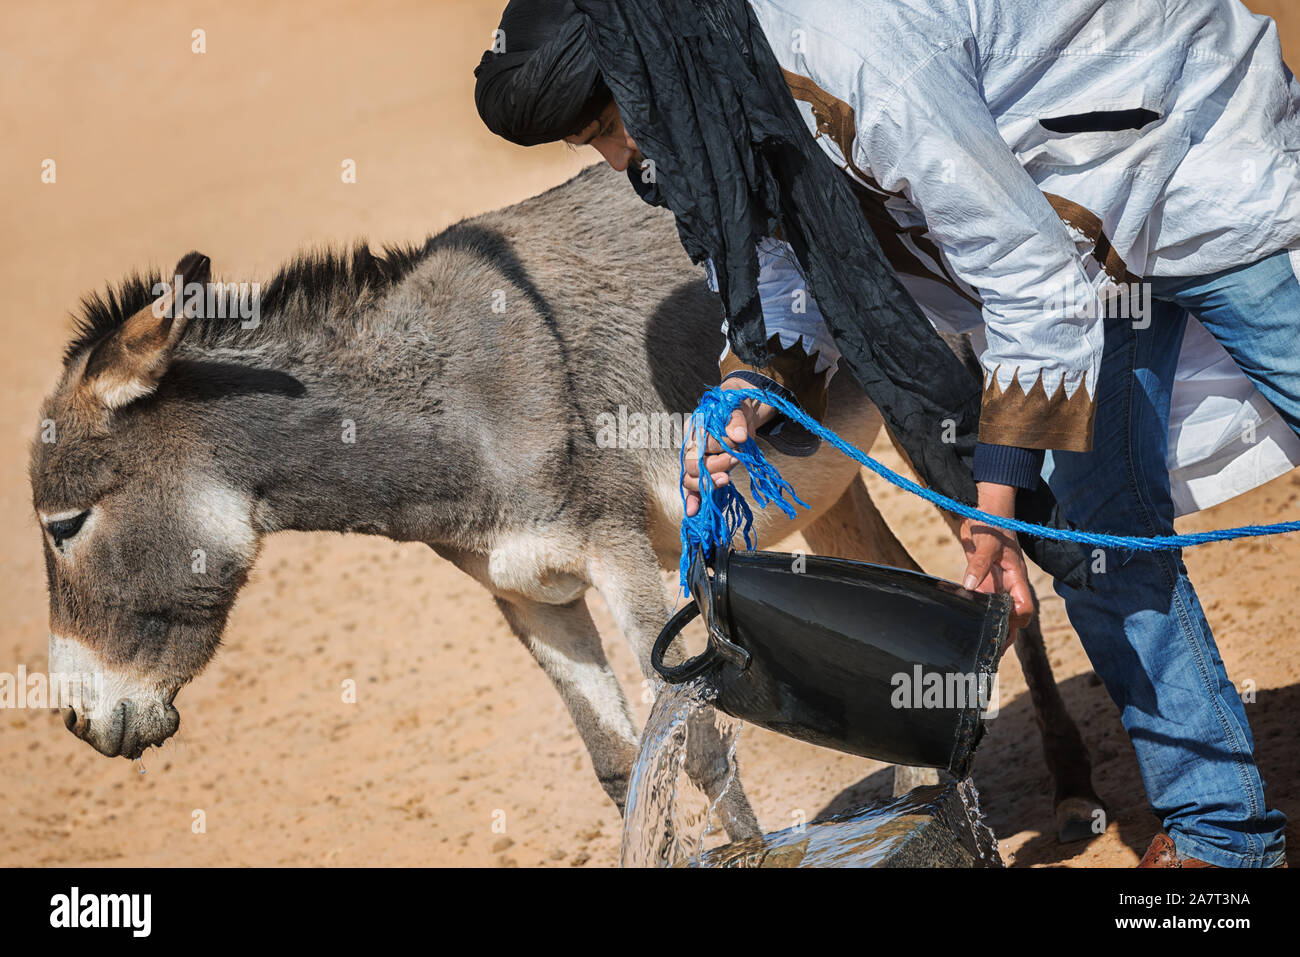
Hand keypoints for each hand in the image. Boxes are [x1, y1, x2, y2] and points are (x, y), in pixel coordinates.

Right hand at [682, 380, 775, 517]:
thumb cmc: (735, 409)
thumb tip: (738, 435)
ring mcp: (696, 460)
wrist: (740, 414)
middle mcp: (691, 445)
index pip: (698, 443)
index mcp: (694, 427)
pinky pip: (693, 489)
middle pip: (692, 465)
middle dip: (714, 466)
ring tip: (727, 478)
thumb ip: (736, 420)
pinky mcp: (704, 472)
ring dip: (708, 482)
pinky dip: (693, 500)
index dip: (717, 446)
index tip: (736, 442)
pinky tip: (693, 511)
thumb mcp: (738, 408)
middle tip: (733, 459)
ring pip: (691, 479)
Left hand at [960, 482, 1033, 640]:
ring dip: (991, 626)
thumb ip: (979, 563)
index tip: (1002, 630)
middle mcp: (1009, 582)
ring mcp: (996, 581)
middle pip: (1013, 615)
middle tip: (990, 653)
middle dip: (1005, 633)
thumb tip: (971, 585)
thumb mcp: (985, 541)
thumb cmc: (990, 520)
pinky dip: (978, 612)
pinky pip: (983, 600)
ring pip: (998, 610)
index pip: (1025, 606)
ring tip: (979, 647)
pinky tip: (967, 623)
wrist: (983, 507)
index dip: (1017, 620)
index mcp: (1017, 576)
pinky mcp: (983, 577)